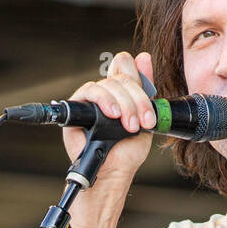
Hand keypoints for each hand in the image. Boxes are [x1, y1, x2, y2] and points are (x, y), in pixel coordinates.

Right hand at [62, 51, 155, 190]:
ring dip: (124, 106)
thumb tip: (144, 57)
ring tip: (129, 127)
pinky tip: (113, 115)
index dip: (140, 80)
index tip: (149, 110)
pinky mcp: (77, 105)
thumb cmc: (127, 151)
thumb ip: (144, 90)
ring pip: (108, 84)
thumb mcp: (145, 118)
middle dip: (137, 101)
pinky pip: (90, 90)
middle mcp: (106, 92)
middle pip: (122, 77)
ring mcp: (92, 98)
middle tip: (143, 124)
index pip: (126, 66)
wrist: (114, 170)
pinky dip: (104, 101)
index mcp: (122, 91)